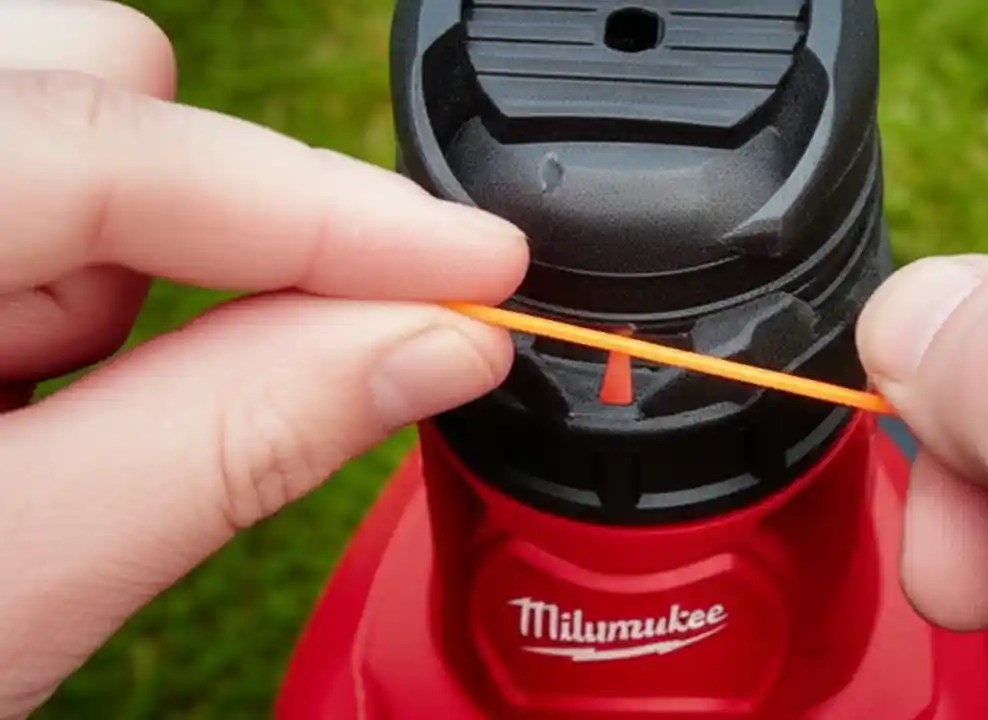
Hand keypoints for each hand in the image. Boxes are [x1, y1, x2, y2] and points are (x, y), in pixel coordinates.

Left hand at [0, 2, 527, 716]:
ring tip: (28, 412)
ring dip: (105, 277)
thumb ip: (228, 442)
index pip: (107, 145)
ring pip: (66, 130)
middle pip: (91, 76)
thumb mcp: (3, 589)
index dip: (326, 208)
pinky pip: (28, 193)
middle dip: (189, 235)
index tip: (477, 265)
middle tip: (148, 384)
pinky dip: (56, 287)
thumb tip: (426, 340)